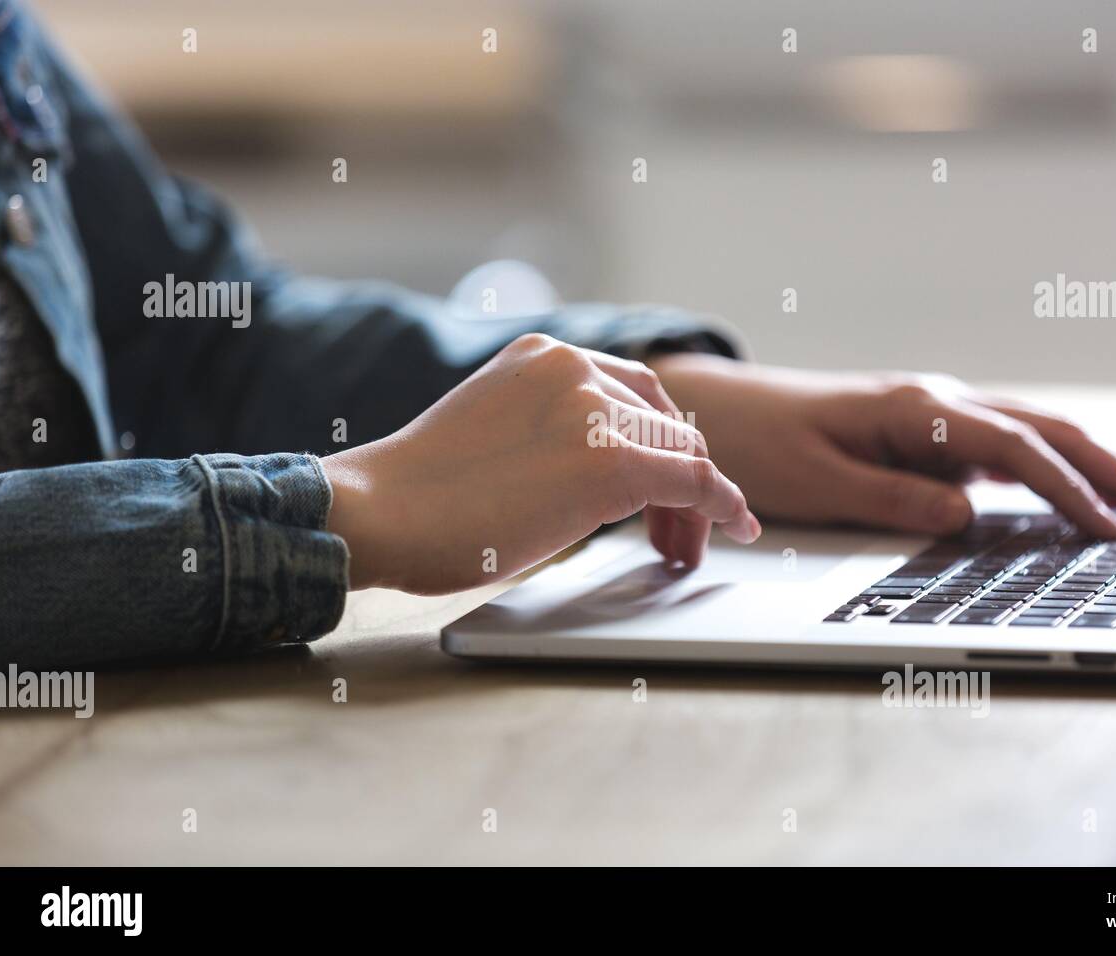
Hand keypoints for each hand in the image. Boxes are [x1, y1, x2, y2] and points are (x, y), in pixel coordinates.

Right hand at [323, 334, 759, 592]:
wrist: (379, 512)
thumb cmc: (419, 494)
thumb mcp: (494, 431)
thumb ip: (548, 429)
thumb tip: (591, 471)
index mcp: (544, 354)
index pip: (631, 392)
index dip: (658, 444)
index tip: (665, 488)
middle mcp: (574, 366)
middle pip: (664, 421)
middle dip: (679, 476)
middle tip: (674, 533)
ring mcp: (594, 408)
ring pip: (683, 452)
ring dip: (696, 503)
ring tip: (682, 552)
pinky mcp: (612, 460)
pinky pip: (696, 479)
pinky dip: (724, 505)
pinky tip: (736, 527)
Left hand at [649, 353, 1115, 538]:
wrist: (717, 409)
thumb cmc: (757, 441)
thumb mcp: (817, 483)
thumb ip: (892, 502)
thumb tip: (965, 519)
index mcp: (916, 409)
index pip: (1015, 446)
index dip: (1068, 488)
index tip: (1110, 528)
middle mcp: (936, 404)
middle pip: (1045, 431)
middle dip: (1112, 471)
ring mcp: (935, 417)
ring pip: (1032, 436)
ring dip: (1091, 468)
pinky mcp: (925, 435)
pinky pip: (1001, 451)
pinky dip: (1048, 473)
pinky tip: (1074, 500)